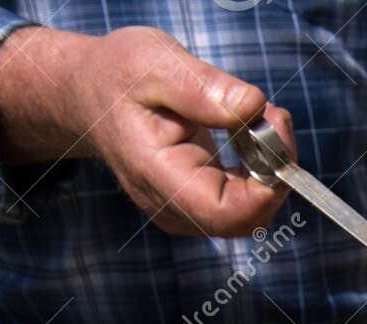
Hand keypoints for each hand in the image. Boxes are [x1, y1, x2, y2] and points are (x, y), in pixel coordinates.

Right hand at [0, 26, 293, 236]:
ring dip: (271, 169)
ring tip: (261, 118)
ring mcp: (185, 213)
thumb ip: (202, 87)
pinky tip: (252, 133)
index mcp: (156, 175)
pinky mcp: (198, 206)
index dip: (265, 187)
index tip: (275, 132)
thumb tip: (252, 106)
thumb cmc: (119, 74)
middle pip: (246, 217)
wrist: (92, 93)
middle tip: (273, 116)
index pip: (224, 212)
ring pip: (251, 214)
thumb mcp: (154, 62)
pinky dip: (260, 170)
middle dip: (275, 170)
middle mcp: (171, 207)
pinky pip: (244, 203)